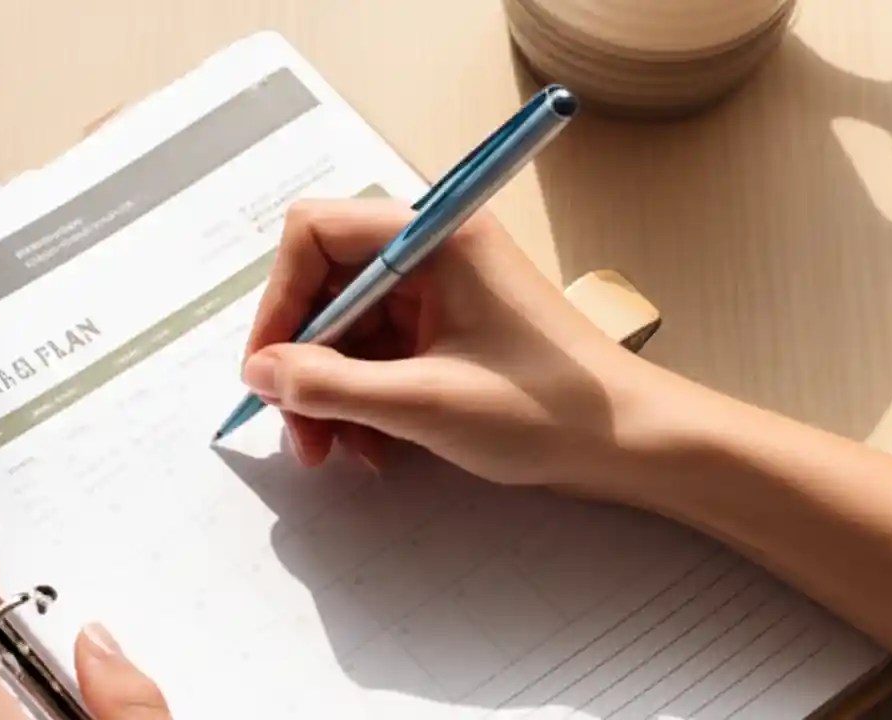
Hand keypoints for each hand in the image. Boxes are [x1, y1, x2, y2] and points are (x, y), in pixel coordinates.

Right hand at [245, 198, 660, 486]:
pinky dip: (363, 398)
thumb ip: (330, 386)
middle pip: (326, 287)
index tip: (267, 370)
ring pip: (347, 328)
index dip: (279, 302)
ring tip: (340, 452)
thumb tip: (259, 372)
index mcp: (435, 237)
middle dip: (304, 362)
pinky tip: (374, 446)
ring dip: (331, 391)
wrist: (631, 442)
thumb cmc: (549, 410)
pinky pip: (377, 352)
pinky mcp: (446, 327)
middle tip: (301, 432)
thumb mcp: (424, 403)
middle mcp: (432, 251)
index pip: (316, 234)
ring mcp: (439, 290)